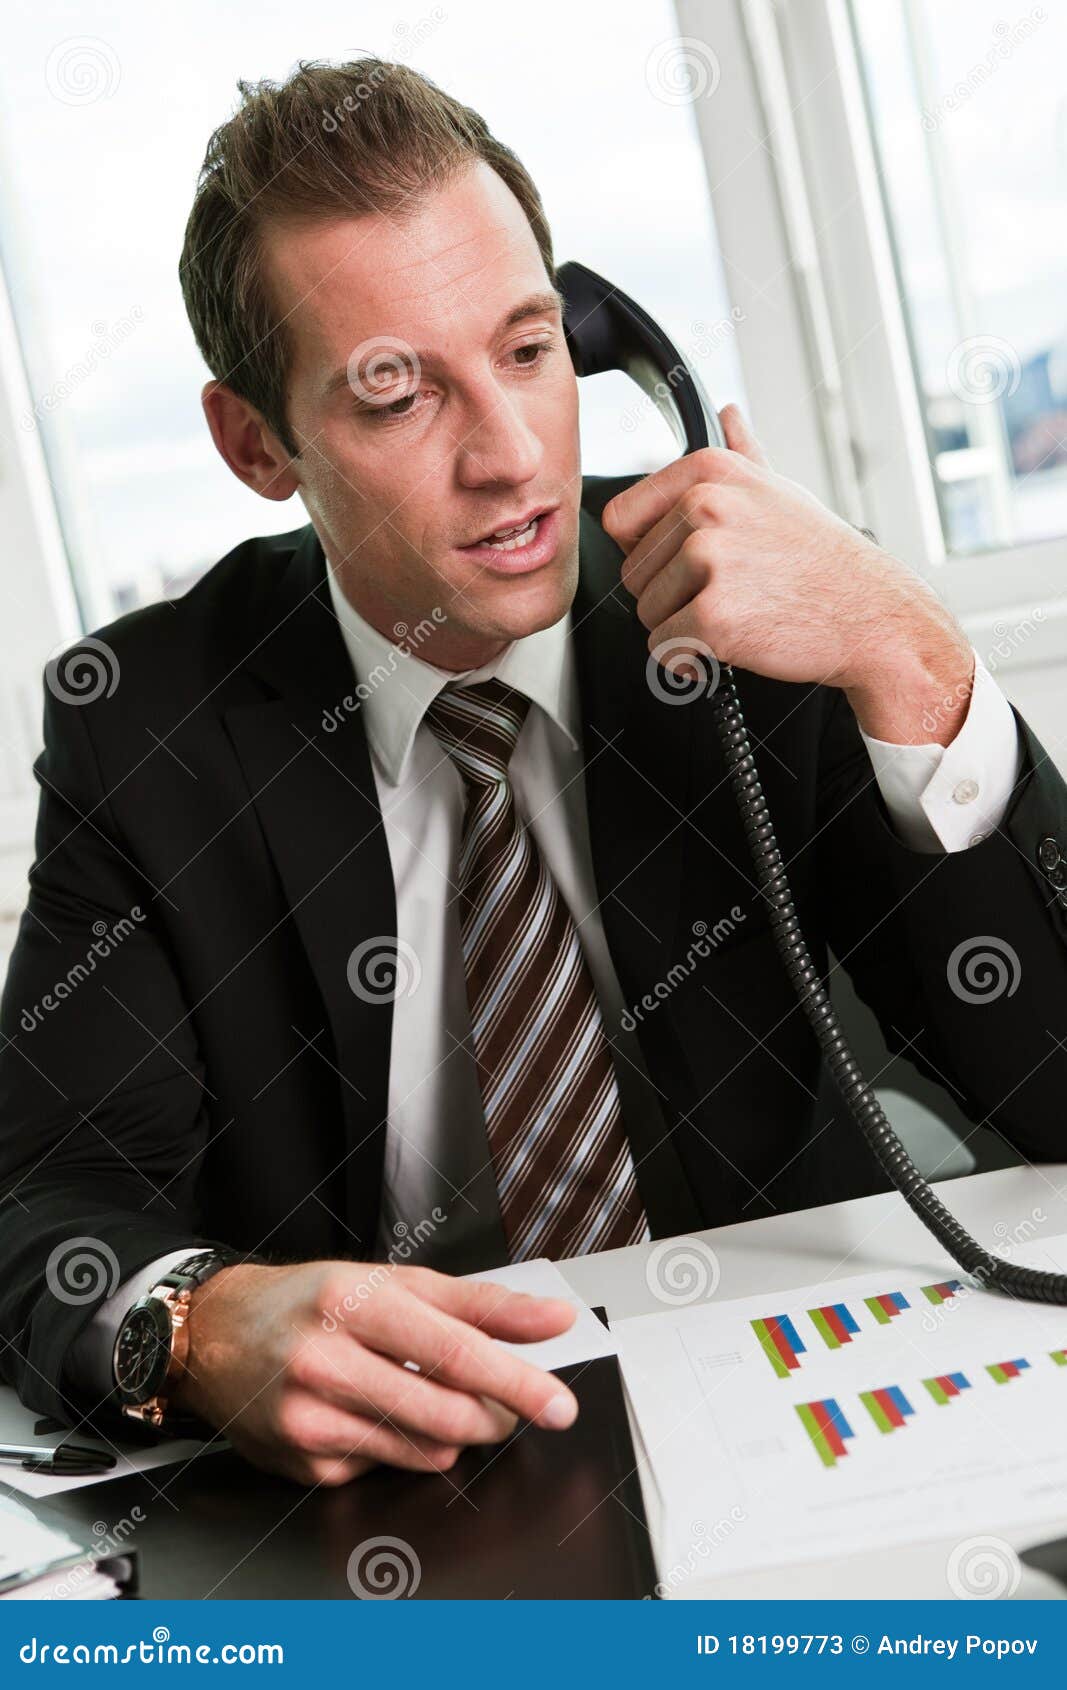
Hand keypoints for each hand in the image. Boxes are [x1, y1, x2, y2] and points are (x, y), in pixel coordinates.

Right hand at [167, 1260, 578, 1486]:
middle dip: (494, 1415)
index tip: (557, 1404)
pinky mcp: (306, 1465)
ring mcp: (312, 1420)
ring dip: (453, 1434)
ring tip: (430, 1396)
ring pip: (426, 1451)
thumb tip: (553, 1320)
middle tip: (504, 1403)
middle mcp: (328, 1361)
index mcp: (358, 1302)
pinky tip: (372, 1414)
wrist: (215, 1335)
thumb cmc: (309, 1302)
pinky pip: (388, 1469)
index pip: (457, 1353)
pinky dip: (401, 1446)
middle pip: (448, 1414)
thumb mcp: (394, 1282)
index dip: (518, 1382)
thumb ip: (481, 1305)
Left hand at [602, 404, 973, 745]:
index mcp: (708, 472)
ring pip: (646, 612)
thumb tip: (729, 413)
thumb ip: (743, 453)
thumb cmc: (824, 560)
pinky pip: (664, 647)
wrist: (872, 617)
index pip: (620, 518)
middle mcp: (704, 507)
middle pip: (633, 572)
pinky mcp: (712, 616)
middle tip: (727, 595)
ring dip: (681, 627)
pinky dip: (689, 660)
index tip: (682, 565)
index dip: (646, 552)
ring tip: (737, 616)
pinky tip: (732, 645)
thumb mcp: (781, 491)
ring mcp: (709, 560)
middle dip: (669, 595)